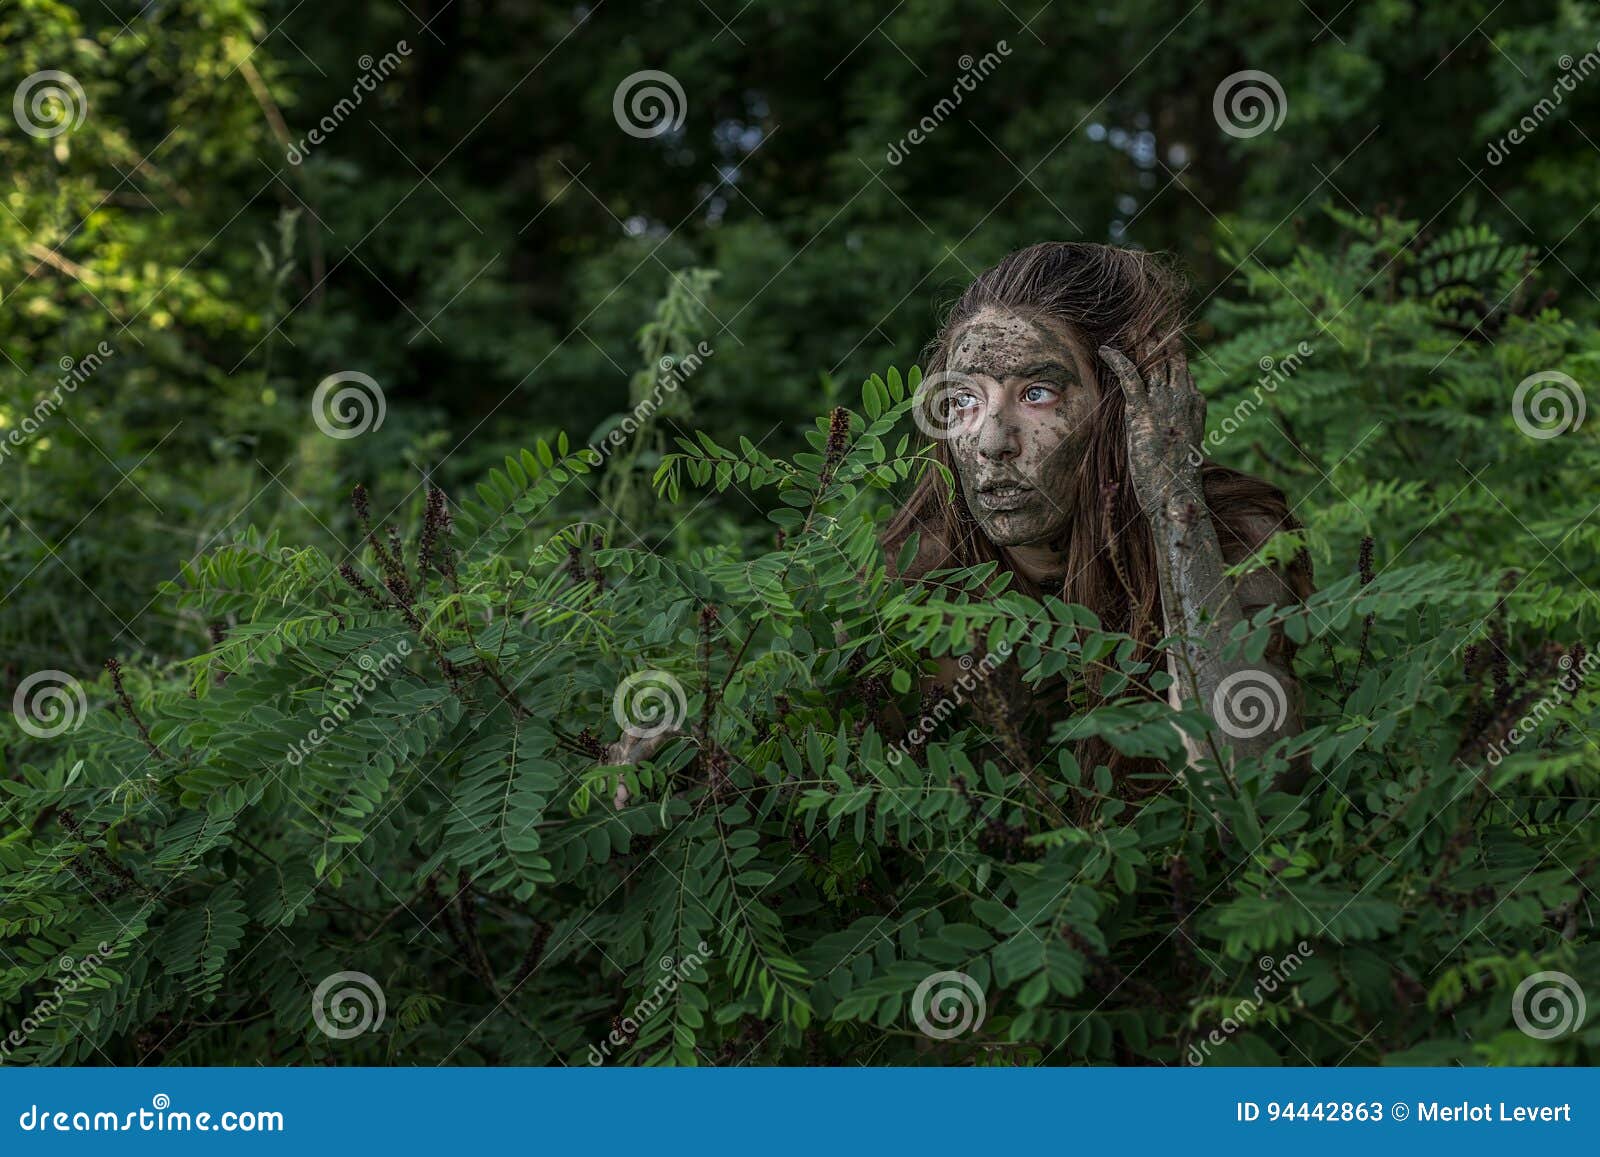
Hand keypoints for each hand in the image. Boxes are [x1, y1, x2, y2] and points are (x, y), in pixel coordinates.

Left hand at [1099, 341, 1205, 515]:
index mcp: (1195, 402)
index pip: (1182, 369)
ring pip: (1152, 360)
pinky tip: (1106, 349)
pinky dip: (1118, 359)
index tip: (1159, 339)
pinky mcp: (1142, 410)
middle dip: (1158, 339)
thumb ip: (1180, 425)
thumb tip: (1172, 423)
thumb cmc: (1178, 477)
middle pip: (1171, 357)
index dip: (1170, 352)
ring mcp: (1163, 401)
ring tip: (1130, 327)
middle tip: (1144, 323)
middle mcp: (1183, 395)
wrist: (1177, 492)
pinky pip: (1130, 375)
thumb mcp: (1184, 445)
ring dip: (1140, 342)